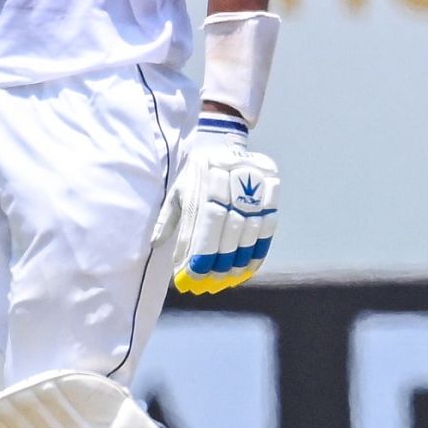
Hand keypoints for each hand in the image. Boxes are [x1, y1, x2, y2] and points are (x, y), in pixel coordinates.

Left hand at [155, 114, 278, 295]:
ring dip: (237, 264)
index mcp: (209, 180)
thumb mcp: (177, 189)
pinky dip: (257, 253)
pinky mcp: (272, 194)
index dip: (201, 254)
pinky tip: (246, 271)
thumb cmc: (194, 173)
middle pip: (230, 234)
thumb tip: (155, 244)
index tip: (190, 278)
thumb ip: (168, 216)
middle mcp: (236, 183)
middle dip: (218, 264)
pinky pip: (268, 230)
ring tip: (225, 283)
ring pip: (250, 235)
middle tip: (207, 286)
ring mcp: (258, 188)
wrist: (222, 142)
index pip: (208, 226)